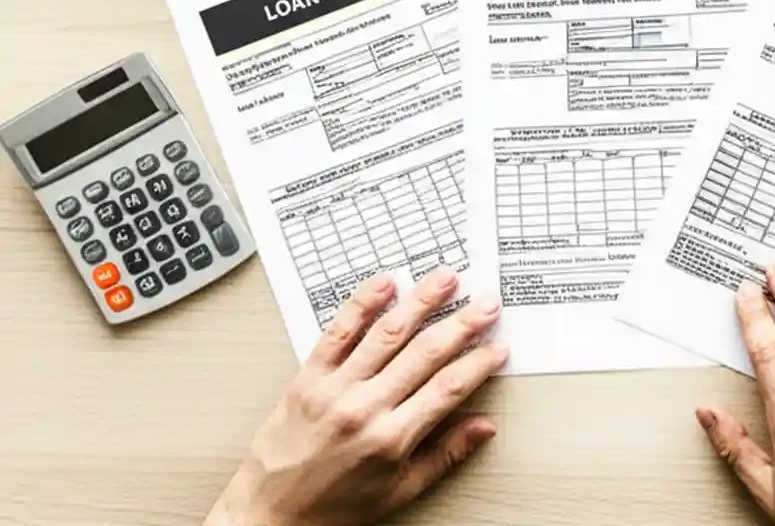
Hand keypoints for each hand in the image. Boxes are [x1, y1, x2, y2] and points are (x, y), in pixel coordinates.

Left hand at [204, 267, 506, 525]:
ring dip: (421, 301)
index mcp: (391, 439)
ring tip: (444, 279)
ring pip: (387, 333)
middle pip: (425, 353)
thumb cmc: (333, 506)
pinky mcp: (308, 377)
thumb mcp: (400, 491)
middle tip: (486, 304)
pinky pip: (338, 332)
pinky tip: (384, 284)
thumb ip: (445, 455)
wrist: (270, 513)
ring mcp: (334, 388)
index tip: (497, 347)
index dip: (478, 363)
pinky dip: (362, 304)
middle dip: (462, 324)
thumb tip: (482, 429)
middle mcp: (364, 409)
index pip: (448, 388)